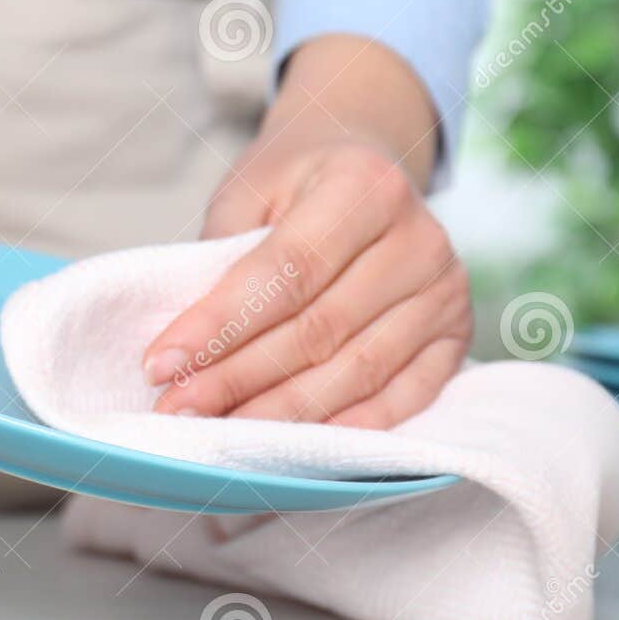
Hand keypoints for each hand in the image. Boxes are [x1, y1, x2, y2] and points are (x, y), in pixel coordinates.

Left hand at [142, 35, 470, 427]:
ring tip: (218, 429)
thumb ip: (223, 258)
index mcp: (364, 184)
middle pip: (319, 328)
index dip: (221, 324)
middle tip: (177, 407)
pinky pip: (402, 398)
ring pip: (356, 370)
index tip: (162, 363)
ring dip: (281, 412)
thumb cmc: (296, 185)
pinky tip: (295, 446)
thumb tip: (183, 350)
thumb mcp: (250, 191)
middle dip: (238, 377)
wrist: (364, 173)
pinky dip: (346, 428)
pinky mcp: (456, 338)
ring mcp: (446, 292)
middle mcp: (419, 238)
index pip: (286, 270)